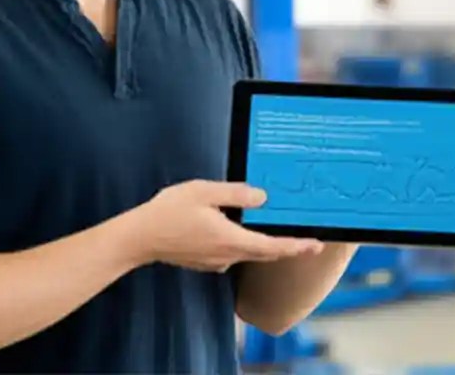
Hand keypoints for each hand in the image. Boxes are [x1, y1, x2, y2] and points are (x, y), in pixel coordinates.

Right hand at [132, 180, 323, 272]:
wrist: (139, 237)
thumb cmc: (169, 212)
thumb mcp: (203, 192)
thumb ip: (235, 194)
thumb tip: (261, 197)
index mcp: (231, 239)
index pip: (272, 247)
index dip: (296, 247)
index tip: (315, 245)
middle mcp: (227, 255)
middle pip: (264, 253)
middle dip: (287, 247)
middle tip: (307, 241)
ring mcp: (215, 261)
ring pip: (247, 252)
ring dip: (262, 243)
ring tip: (273, 229)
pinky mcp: (204, 261)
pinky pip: (231, 252)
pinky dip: (242, 243)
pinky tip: (237, 230)